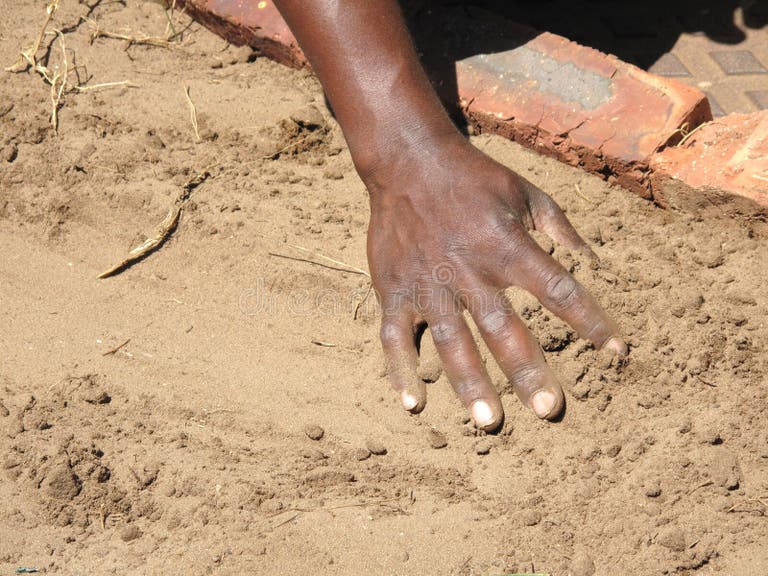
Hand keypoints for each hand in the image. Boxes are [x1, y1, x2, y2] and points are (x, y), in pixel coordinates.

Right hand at [365, 134, 626, 430]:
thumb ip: (559, 226)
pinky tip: (413, 403)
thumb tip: (593, 260)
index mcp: (505, 243)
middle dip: (526, 370)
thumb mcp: (524, 190)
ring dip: (469, 382)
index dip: (589, 319)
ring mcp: (426, 282)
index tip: (615, 350)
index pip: (557, 288)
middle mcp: (467, 268)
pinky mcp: (392, 288)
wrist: (407, 160)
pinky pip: (394, 336)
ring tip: (489, 420)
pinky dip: (400, 370)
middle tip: (549, 410)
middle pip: (502, 327)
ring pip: (450, 340)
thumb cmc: (473, 177)